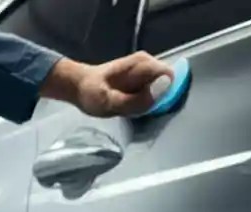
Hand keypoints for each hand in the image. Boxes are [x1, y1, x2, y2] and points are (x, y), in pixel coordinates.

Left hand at [40, 53, 174, 118]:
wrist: (79, 86)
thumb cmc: (92, 93)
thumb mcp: (111, 102)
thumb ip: (137, 99)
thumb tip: (164, 89)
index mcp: (143, 63)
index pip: (171, 78)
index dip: (167, 96)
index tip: (152, 109)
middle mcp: (149, 62)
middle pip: (169, 84)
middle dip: (159, 100)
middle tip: (138, 110)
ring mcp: (148, 70)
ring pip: (163, 89)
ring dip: (153, 102)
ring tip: (133, 108)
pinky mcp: (146, 78)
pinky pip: (156, 92)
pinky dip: (148, 101)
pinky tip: (133, 106)